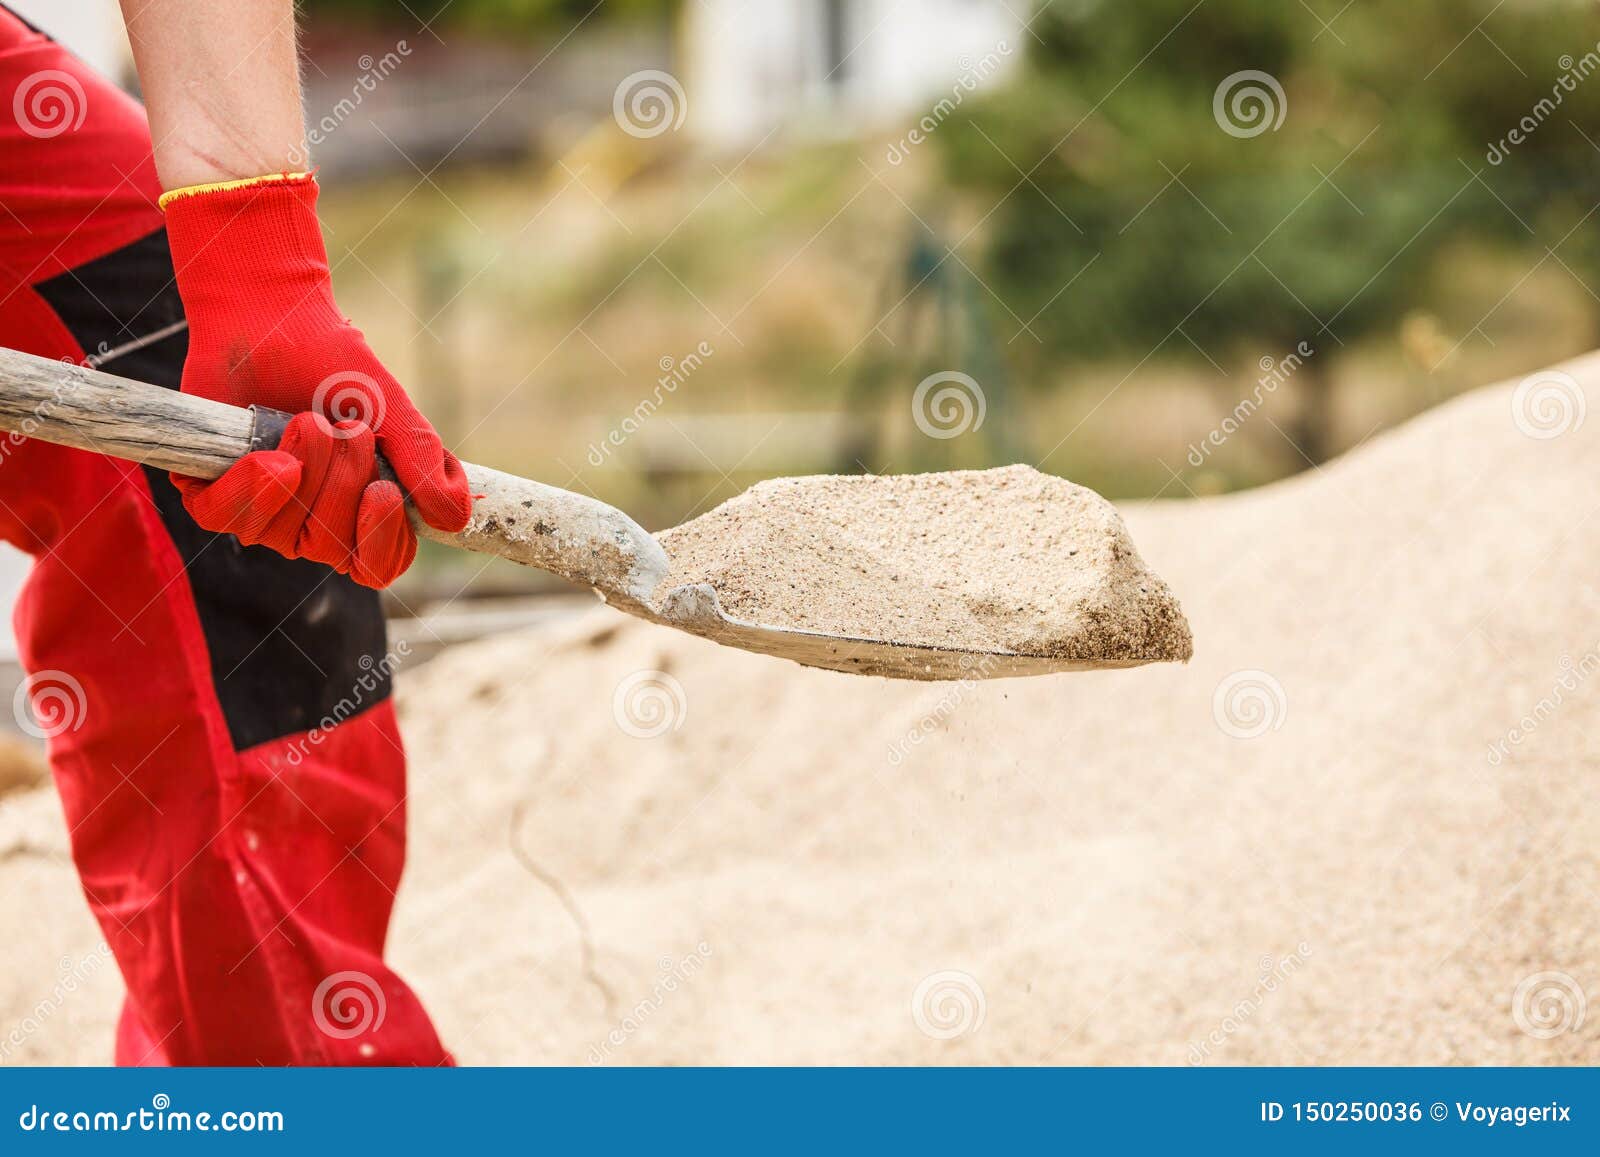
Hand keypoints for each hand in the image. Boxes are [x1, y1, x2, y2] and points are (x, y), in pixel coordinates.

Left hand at [161, 173, 470, 585]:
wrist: (272, 318)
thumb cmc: (337, 366)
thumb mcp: (392, 411)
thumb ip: (422, 461)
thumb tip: (455, 517)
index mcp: (360, 514)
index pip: (376, 567)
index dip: (381, 542)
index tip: (384, 492)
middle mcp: (311, 523)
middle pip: (329, 548)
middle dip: (342, 484)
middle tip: (346, 427)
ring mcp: (261, 511)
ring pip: (279, 534)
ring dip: (303, 473)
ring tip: (307, 420)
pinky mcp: (212, 489)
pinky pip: (224, 516)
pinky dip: (251, 488)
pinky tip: (271, 456)